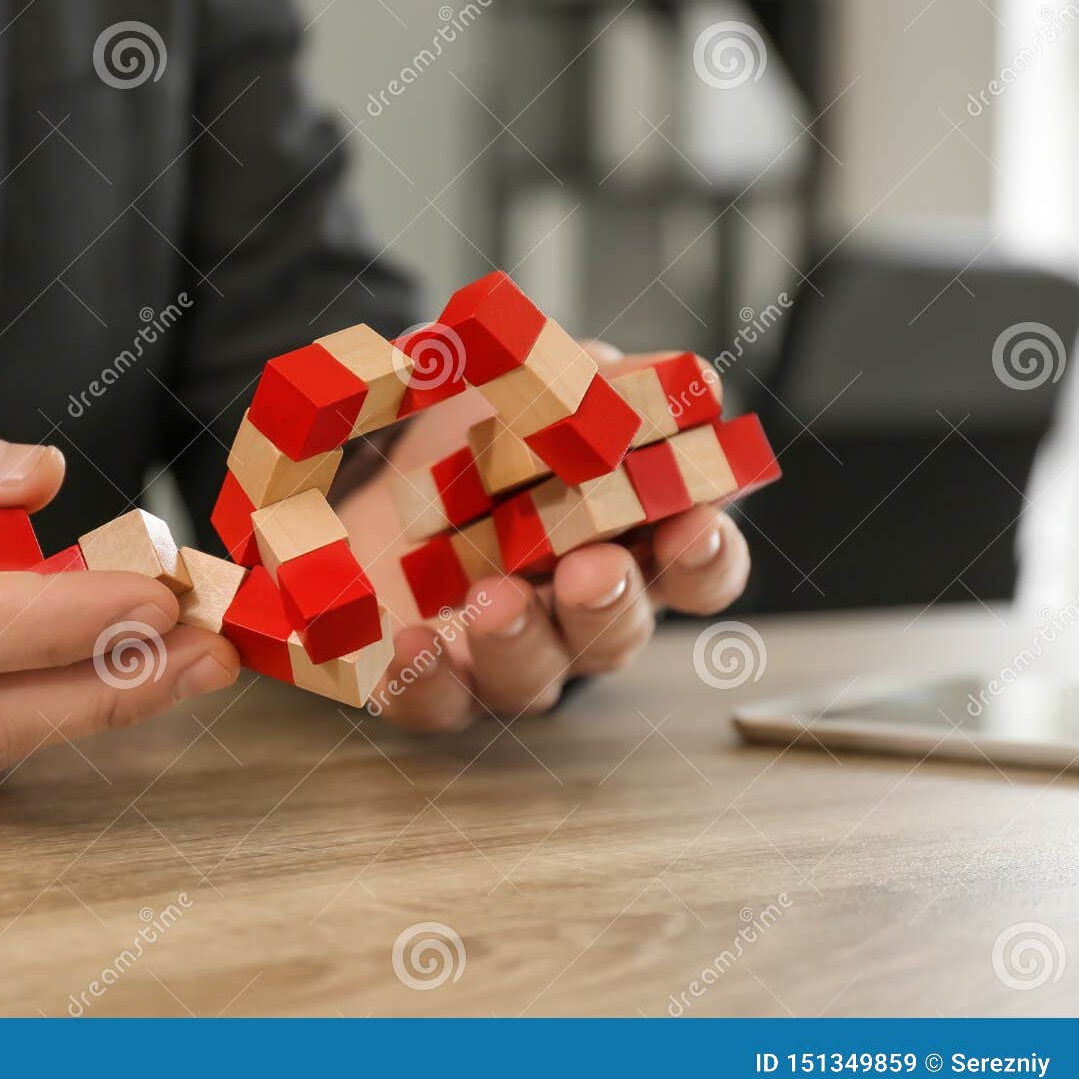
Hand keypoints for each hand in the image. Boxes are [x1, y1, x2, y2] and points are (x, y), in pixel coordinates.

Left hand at [338, 347, 750, 731]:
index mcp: (624, 542)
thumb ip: (600, 385)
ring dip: (520, 638)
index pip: (696, 571)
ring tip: (493, 598)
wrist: (373, 477)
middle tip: (592, 569)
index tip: (695, 523)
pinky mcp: (434, 679)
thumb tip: (677, 373)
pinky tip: (415, 645)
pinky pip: (439, 705)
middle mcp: (574, 612)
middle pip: (617, 632)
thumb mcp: (537, 388)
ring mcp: (506, 652)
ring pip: (534, 675)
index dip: (705, 556)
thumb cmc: (478, 440)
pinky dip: (430, 683)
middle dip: (608, 600)